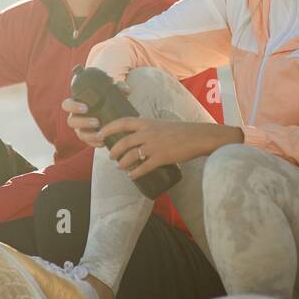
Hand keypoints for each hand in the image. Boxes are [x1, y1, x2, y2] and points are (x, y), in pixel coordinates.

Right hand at [62, 80, 130, 148]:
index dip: (73, 107)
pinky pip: (88, 143)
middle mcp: (76, 117)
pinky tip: (103, 143)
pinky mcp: (88, 137)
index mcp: (77, 103)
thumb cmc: (107, 97)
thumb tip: (126, 90)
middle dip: (83, 123)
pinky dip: (95, 144)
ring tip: (102, 135)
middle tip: (97, 122)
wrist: (112, 110)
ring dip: (90, 136)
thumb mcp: (112, 90)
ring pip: (80, 134)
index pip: (67, 105)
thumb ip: (119, 87)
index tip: (86, 108)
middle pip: (71, 122)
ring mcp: (80, 128)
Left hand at [97, 119, 243, 180]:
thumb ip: (148, 129)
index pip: (122, 122)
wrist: (198, 137)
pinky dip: (135, 173)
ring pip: (130, 156)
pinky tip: (131, 176)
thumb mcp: (161, 124)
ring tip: (120, 167)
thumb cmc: (181, 131)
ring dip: (122, 163)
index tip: (99, 133)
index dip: (108, 128)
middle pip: (123, 142)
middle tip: (110, 156)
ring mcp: (154, 146)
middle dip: (113, 151)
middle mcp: (147, 133)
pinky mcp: (161, 158)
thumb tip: (137, 138)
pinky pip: (143, 167)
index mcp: (147, 122)